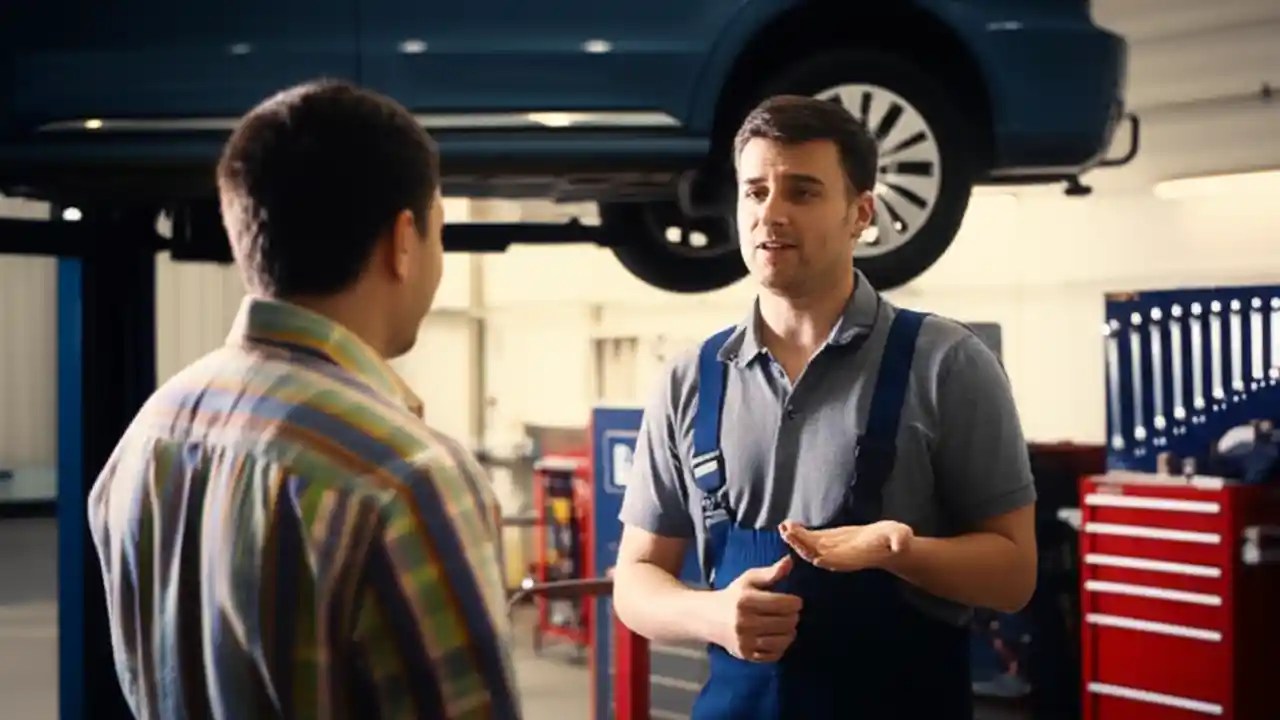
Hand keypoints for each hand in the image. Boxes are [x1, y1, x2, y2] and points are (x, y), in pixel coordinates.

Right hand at [712, 555, 802, 662]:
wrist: (707, 618)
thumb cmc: (733, 596)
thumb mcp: (748, 579)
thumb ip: (770, 572)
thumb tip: (790, 561)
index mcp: (746, 600)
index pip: (784, 604)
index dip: (795, 602)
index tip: (795, 601)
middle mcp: (744, 622)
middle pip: (786, 622)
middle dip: (793, 616)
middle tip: (790, 613)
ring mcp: (745, 641)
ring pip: (783, 640)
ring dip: (790, 632)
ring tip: (787, 626)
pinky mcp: (746, 655)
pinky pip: (774, 655)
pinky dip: (781, 647)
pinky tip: (778, 637)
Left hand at [779, 520, 913, 571]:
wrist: (889, 543)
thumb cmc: (895, 540)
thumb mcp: (900, 536)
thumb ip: (900, 539)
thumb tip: (901, 543)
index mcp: (852, 558)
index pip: (832, 559)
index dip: (818, 554)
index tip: (805, 546)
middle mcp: (838, 558)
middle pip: (815, 554)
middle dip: (800, 544)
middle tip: (787, 530)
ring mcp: (831, 551)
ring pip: (808, 548)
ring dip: (795, 539)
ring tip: (784, 526)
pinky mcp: (827, 542)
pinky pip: (809, 541)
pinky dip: (798, 534)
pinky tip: (787, 525)